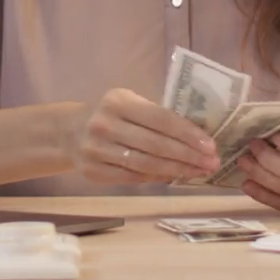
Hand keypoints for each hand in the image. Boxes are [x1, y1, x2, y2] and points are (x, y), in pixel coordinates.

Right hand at [68, 88, 220, 184]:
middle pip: (156, 145)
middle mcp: (105, 125)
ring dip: (177, 170)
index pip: (161, 119)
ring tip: (199, 172)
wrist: (67, 132)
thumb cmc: (109, 115)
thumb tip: (196, 136)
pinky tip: (174, 177)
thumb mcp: (127, 102)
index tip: (210, 145)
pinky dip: (157, 178)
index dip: (188, 134)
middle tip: (212, 163)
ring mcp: (96, 150)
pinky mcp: (93, 171)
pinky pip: (133, 178)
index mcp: (118, 102)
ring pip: (146, 165)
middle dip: (188, 156)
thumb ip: (154, 115)